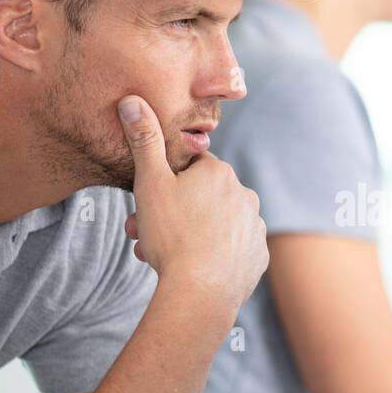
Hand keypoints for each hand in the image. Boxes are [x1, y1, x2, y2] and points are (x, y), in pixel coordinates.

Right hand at [117, 95, 267, 307]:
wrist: (201, 292)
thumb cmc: (173, 236)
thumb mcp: (150, 184)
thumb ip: (143, 141)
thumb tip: (133, 100)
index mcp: (219, 173)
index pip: (188, 168)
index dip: (164, 184)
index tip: (147, 204)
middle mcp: (244, 194)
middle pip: (199, 199)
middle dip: (171, 214)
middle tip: (144, 235)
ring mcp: (255, 227)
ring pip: (214, 225)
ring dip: (189, 236)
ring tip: (165, 256)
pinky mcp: (258, 256)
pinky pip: (231, 250)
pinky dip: (213, 256)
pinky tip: (195, 269)